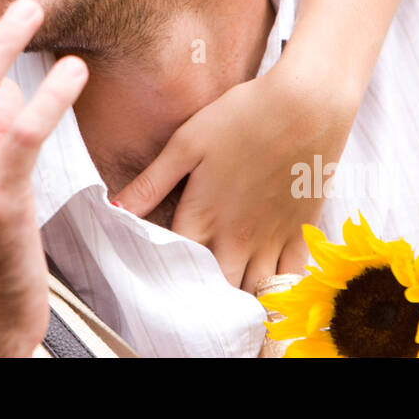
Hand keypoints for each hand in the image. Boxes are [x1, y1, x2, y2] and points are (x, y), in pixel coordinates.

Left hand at [114, 49, 356, 292]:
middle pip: (214, 291)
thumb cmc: (242, 116)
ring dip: (238, 304)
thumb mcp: (187, 143)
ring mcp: (272, 239)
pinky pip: (290, 282)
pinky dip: (279, 296)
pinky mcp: (302, 233)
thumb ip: (151, 184)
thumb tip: (112, 211)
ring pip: (253, 294)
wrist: (307, 105)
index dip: (162, 281)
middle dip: (200, 303)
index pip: (175, 267)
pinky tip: (267, 299)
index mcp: (203, 215)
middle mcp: (236, 237)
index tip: (152, 289)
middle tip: (189, 310)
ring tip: (225, 313)